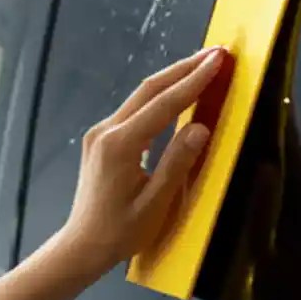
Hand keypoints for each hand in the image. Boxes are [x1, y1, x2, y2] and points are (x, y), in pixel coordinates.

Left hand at [55, 47, 230, 277]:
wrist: (82, 245)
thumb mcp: (155, 205)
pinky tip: (176, 95)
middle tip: (216, 53)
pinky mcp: (101, 139)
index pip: (164, 104)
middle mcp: (106, 130)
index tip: (218, 60)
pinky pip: (134, 110)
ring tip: (202, 67)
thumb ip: (177, 163)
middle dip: (184, 69)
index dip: (194, 80)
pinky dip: (159, 98)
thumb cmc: (120, 232)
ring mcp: (100, 132)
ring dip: (172, 80)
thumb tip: (200, 127)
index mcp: (120, 145)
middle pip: (149, 89)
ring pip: (140, 96)